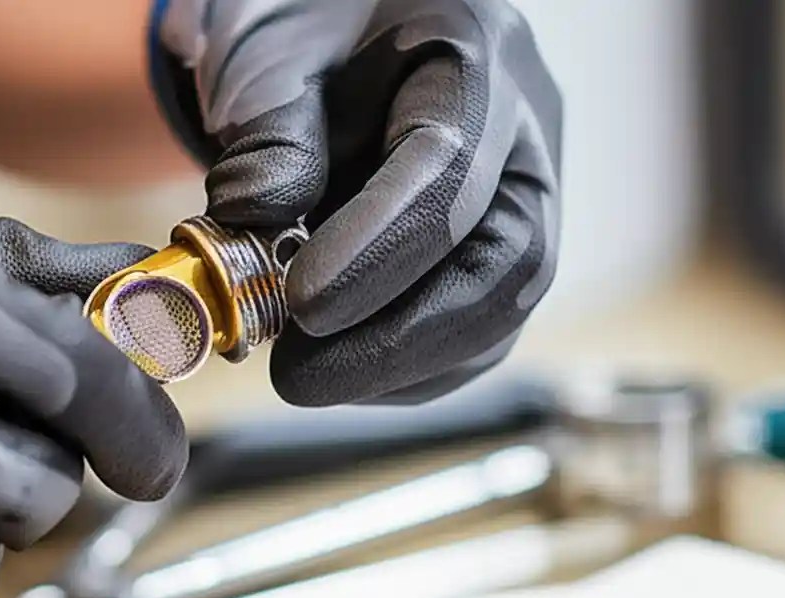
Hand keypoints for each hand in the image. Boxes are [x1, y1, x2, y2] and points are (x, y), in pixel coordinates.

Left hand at [154, 0, 561, 404]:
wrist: (336, 31)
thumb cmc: (307, 25)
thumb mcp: (272, 48)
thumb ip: (270, 130)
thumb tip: (262, 223)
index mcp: (474, 53)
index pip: (448, 167)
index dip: (380, 250)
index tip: (302, 307)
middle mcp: (523, 132)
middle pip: (510, 260)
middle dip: (403, 337)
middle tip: (298, 376)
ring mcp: (520, 197)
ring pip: (501, 312)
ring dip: (400, 367)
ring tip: (304, 375)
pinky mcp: (495, 251)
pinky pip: (475, 332)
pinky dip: (403, 369)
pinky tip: (336, 369)